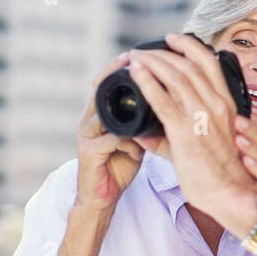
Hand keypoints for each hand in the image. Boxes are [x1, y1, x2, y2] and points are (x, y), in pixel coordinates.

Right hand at [75, 51, 153, 212]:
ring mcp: (87, 135)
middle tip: (143, 69)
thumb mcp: (138, 139)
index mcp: (103, 113)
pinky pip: (108, 141)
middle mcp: (91, 120)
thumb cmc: (120, 167)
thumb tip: (170, 102)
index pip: (111, 83)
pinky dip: (127, 142)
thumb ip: (148, 120)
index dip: (123, 68)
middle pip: (102, 89)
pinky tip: (139, 148)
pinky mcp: (88, 153)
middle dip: (120, 77)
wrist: (102, 199)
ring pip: (105, 113)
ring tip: (147, 108)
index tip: (147, 56)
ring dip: (127, 111)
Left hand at [125, 32, 256, 212]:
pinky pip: (162, 99)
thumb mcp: (207, 146)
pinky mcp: (185, 132)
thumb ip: (174, 136)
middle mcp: (216, 105)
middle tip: (142, 51)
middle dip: (161, 52)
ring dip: (151, 62)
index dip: (189, 46)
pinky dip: (146, 81)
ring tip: (133, 58)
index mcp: (226, 104)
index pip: (209, 63)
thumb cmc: (222, 175)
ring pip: (174, 75)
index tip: (172, 39)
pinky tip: (134, 73)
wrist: (233, 194)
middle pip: (187, 64)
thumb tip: (145, 133)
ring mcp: (202, 117)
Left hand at [235, 115, 256, 197]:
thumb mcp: (248, 169)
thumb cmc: (249, 196)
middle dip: (253, 134)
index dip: (254, 128)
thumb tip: (228, 129)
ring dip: (255, 149)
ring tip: (238, 141)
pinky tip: (246, 161)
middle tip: (236, 124)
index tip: (236, 119)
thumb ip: (244, 149)